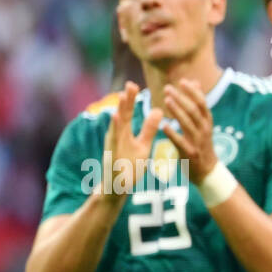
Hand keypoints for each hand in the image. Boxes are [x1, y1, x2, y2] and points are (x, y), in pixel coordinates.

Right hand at [101, 82, 162, 196]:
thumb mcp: (143, 145)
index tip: (135, 85)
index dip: (132, 100)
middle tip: (130, 84)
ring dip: (120, 112)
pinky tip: (115, 119)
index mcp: (125, 133)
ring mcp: (113, 146)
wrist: (117, 187)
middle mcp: (117, 136)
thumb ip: (149, 129)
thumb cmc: (129, 165)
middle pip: (122, 115)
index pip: (129, 113)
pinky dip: (115, 131)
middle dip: (126, 100)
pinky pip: (114, 143)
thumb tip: (158, 111)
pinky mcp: (112, 156)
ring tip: (122, 96)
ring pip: (116, 126)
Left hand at [161, 79, 218, 182]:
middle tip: (167, 89)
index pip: (202, 104)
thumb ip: (197, 103)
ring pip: (188, 124)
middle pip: (194, 111)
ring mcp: (198, 142)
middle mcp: (204, 130)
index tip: (182, 81)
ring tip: (166, 101)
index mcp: (207, 122)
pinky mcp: (190, 154)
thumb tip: (195, 81)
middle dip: (181, 99)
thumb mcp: (203, 123)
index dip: (193, 92)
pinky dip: (172, 134)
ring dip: (177, 112)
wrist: (208, 171)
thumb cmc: (202, 144)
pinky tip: (164, 126)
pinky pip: (180, 142)